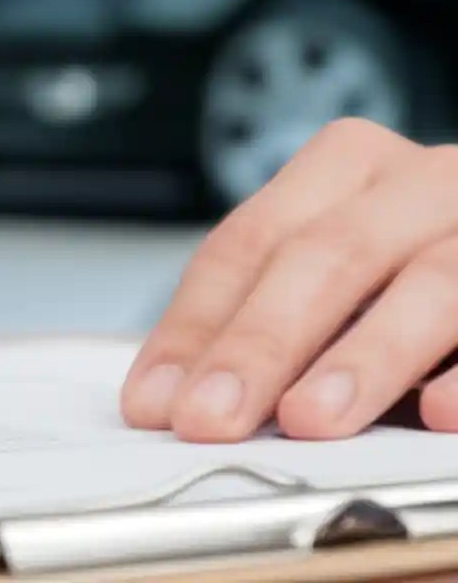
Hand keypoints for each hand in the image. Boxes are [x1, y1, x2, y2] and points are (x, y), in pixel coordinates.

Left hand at [121, 117, 457, 441]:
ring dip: (364, 357)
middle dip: (260, 344)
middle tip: (212, 417)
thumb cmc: (408, 278)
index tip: (157, 402)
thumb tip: (166, 400)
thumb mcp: (328, 284)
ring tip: (309, 418)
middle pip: (325, 255)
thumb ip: (260, 326)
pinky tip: (439, 413)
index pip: (248, 243)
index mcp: (346, 168)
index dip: (195, 326)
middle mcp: (421, 182)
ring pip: (430, 283)